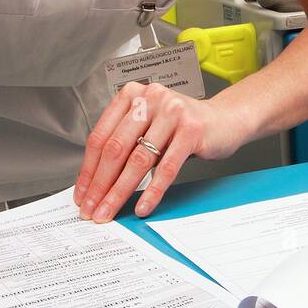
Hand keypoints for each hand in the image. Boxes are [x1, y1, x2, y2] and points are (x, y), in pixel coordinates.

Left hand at [74, 82, 241, 222]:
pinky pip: (166, 167)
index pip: (100, 137)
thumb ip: (125, 144)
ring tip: (111, 212)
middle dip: (100, 185)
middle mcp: (149, 99)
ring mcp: (172, 112)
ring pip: (138, 160)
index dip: (88, 170)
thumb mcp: (148, 127)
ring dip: (120, 192)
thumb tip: (96, 184)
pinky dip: (153, 191)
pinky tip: (143, 206)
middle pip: (115, 149)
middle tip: (92, 209)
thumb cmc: (182, 128)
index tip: (82, 195)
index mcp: (131, 96)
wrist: (225, 121)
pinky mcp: (191, 130)